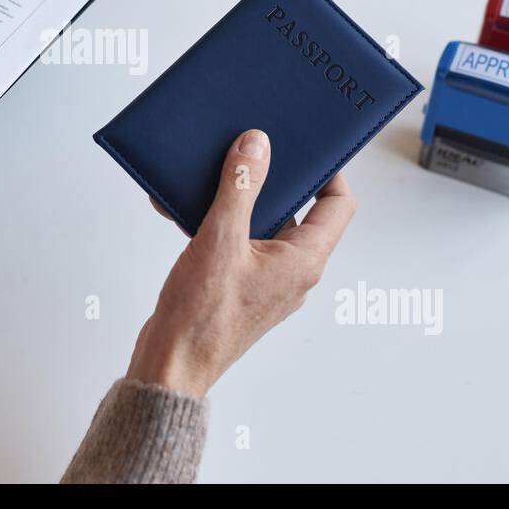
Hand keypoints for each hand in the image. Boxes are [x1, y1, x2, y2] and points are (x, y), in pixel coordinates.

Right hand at [127, 130, 355, 396]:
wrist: (171, 364)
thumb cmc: (202, 316)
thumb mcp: (221, 238)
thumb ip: (241, 186)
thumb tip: (257, 145)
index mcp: (303, 260)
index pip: (337, 205)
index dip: (329, 171)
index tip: (306, 146)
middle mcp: (292, 270)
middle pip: (297, 210)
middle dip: (271, 178)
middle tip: (253, 151)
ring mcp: (266, 280)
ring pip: (261, 225)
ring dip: (237, 199)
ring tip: (211, 174)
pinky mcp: (239, 286)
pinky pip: (237, 242)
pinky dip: (217, 221)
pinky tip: (185, 207)